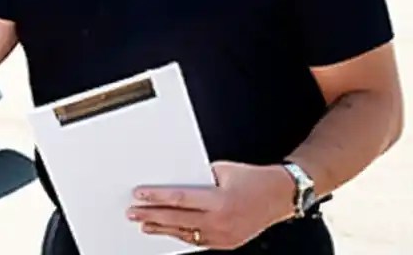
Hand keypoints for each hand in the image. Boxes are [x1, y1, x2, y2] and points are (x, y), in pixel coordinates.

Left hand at [127, 161, 295, 249]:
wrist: (280, 196)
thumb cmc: (252, 179)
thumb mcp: (223, 170)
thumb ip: (198, 177)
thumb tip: (173, 179)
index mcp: (219, 200)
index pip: (179, 199)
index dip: (156, 197)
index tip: (139, 195)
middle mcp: (220, 221)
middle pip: (177, 219)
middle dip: (151, 215)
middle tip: (132, 213)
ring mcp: (224, 235)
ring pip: (186, 233)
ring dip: (163, 228)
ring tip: (144, 225)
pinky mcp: (227, 243)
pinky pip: (198, 241)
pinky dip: (181, 235)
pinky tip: (168, 231)